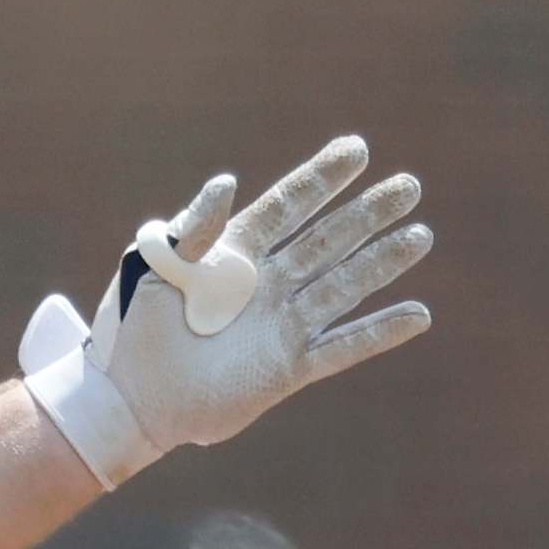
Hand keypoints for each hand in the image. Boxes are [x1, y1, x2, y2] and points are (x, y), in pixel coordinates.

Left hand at [19, 136, 434, 489]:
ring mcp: (280, 325)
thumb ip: (193, 229)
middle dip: (366, 214)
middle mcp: (266, 285)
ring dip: (381, 263)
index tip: (356, 149)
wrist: (128, 399)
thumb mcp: (152, 271)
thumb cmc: (134, 330)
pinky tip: (418, 315)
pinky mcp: (287, 369)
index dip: (320, 179)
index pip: (286, 206)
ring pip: (342, 287)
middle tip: (408, 186)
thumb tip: (227, 182)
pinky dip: (378, 332)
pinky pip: (341, 347)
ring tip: (420, 236)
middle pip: (326, 241)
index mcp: (234, 254)